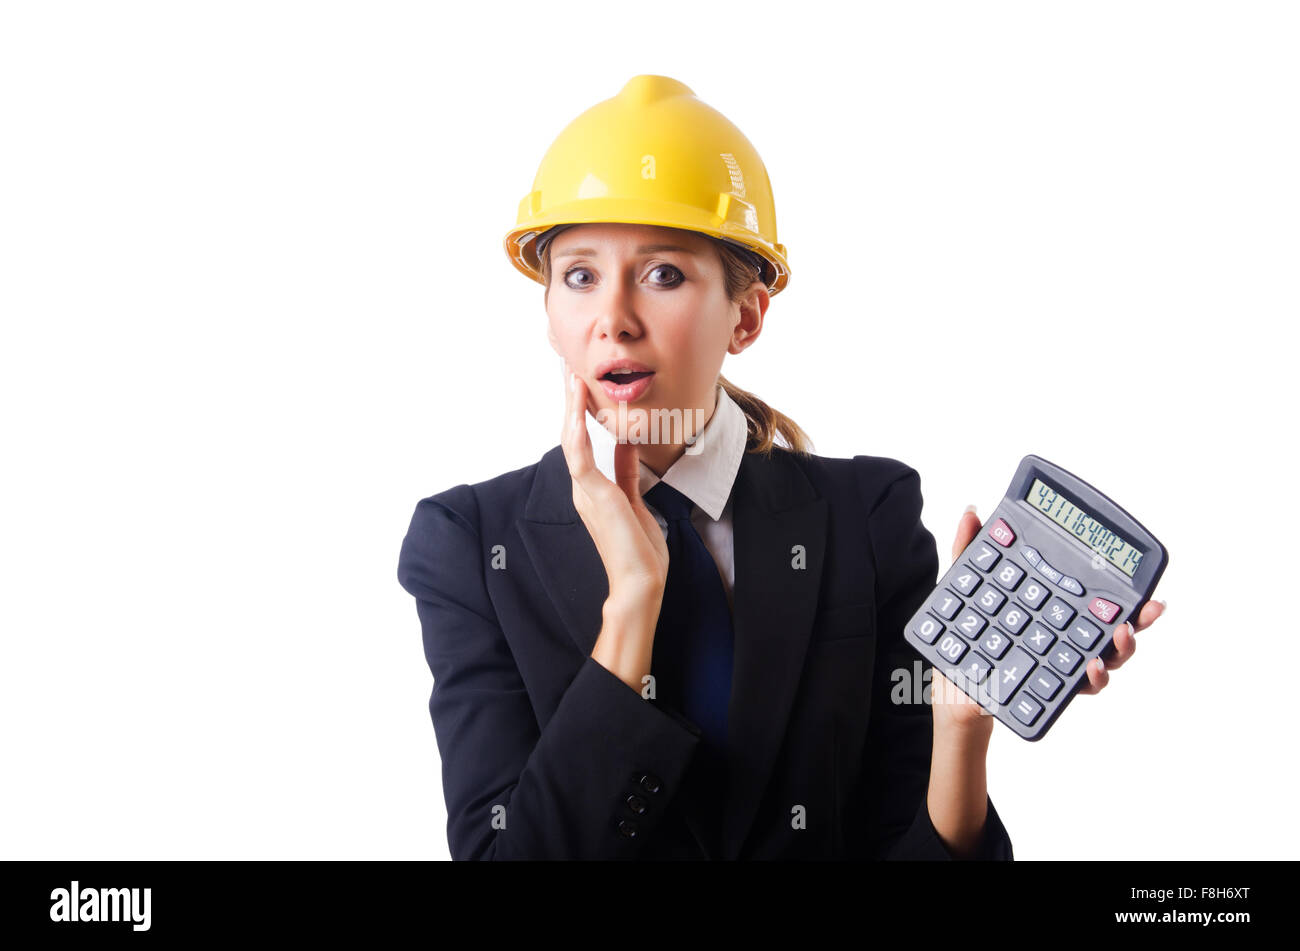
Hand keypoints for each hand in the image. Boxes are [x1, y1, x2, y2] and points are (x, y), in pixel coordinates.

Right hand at [559, 359, 668, 601]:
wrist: (640, 583)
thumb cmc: (639, 549)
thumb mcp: (635, 499)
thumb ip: (626, 470)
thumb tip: (626, 443)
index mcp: (591, 488)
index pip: (581, 440)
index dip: (580, 410)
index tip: (581, 382)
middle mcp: (582, 487)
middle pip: (570, 433)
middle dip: (571, 400)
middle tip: (569, 366)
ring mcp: (585, 491)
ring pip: (570, 439)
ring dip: (571, 407)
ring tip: (572, 376)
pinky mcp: (594, 496)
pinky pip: (579, 458)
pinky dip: (577, 431)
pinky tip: (577, 409)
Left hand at [933, 507, 1168, 730]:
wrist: (952, 681)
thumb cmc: (969, 632)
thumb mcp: (965, 587)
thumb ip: (970, 551)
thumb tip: (971, 512)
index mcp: (1057, 608)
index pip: (1097, 597)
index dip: (1127, 591)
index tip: (1146, 585)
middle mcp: (1068, 636)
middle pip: (1115, 627)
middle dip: (1140, 618)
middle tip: (1150, 608)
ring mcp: (1063, 662)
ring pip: (1108, 658)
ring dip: (1121, 647)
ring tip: (1119, 635)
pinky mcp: (1051, 687)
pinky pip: (1082, 686)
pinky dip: (1093, 679)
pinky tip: (1090, 667)